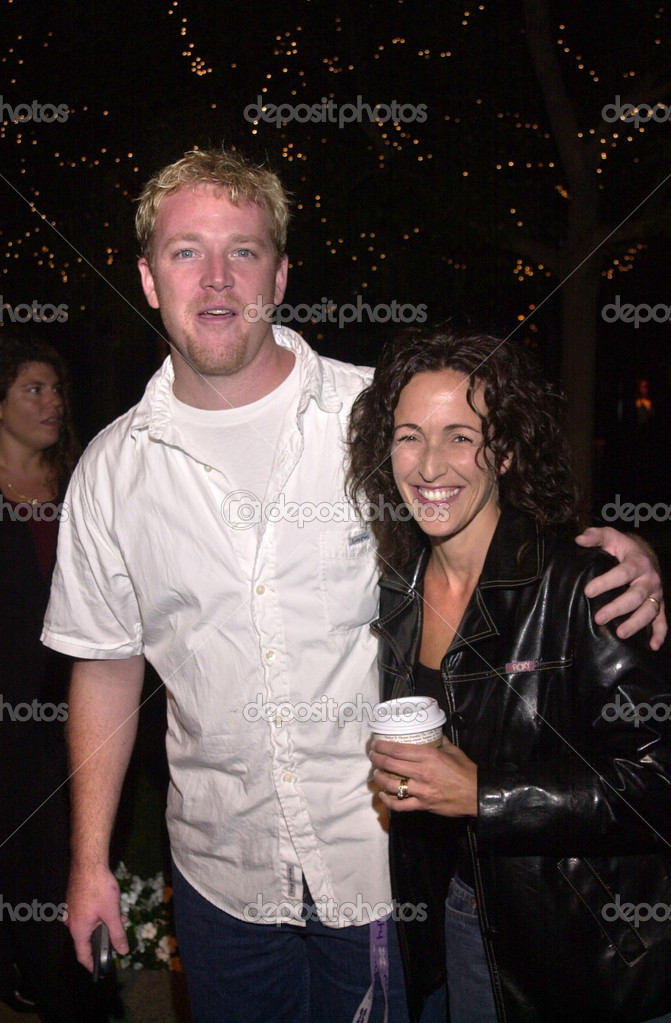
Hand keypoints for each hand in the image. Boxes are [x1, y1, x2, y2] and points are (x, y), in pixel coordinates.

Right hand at [66, 862, 127, 970]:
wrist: (88, 862)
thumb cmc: (99, 888)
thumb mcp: (112, 913)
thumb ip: (117, 934)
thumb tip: (123, 951)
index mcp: (78, 929)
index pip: (83, 955)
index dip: (92, 964)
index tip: (100, 970)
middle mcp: (71, 922)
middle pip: (87, 938)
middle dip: (105, 938)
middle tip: (119, 935)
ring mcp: (72, 910)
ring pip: (89, 924)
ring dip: (104, 923)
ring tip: (120, 917)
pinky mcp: (75, 900)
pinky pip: (87, 914)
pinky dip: (99, 914)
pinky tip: (111, 906)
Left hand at [369, 737, 477, 815]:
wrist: (478, 794)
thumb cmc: (466, 771)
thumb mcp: (453, 750)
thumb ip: (439, 742)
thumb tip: (430, 733)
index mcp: (429, 756)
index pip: (398, 750)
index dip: (382, 746)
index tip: (375, 744)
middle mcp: (422, 773)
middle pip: (391, 764)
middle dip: (376, 759)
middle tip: (372, 755)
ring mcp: (421, 791)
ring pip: (391, 785)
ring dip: (379, 778)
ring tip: (376, 773)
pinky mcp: (423, 805)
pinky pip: (400, 805)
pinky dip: (388, 800)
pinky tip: (383, 795)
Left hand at [575, 526, 665, 649]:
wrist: (647, 553)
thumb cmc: (624, 547)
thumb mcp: (611, 536)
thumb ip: (595, 536)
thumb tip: (579, 539)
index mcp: (637, 562)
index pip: (622, 573)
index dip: (606, 582)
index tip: (588, 591)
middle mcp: (649, 579)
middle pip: (635, 596)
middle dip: (618, 608)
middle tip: (599, 618)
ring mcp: (656, 593)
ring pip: (650, 611)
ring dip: (636, 624)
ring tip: (620, 634)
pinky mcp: (659, 604)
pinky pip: (662, 620)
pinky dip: (660, 633)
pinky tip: (653, 646)